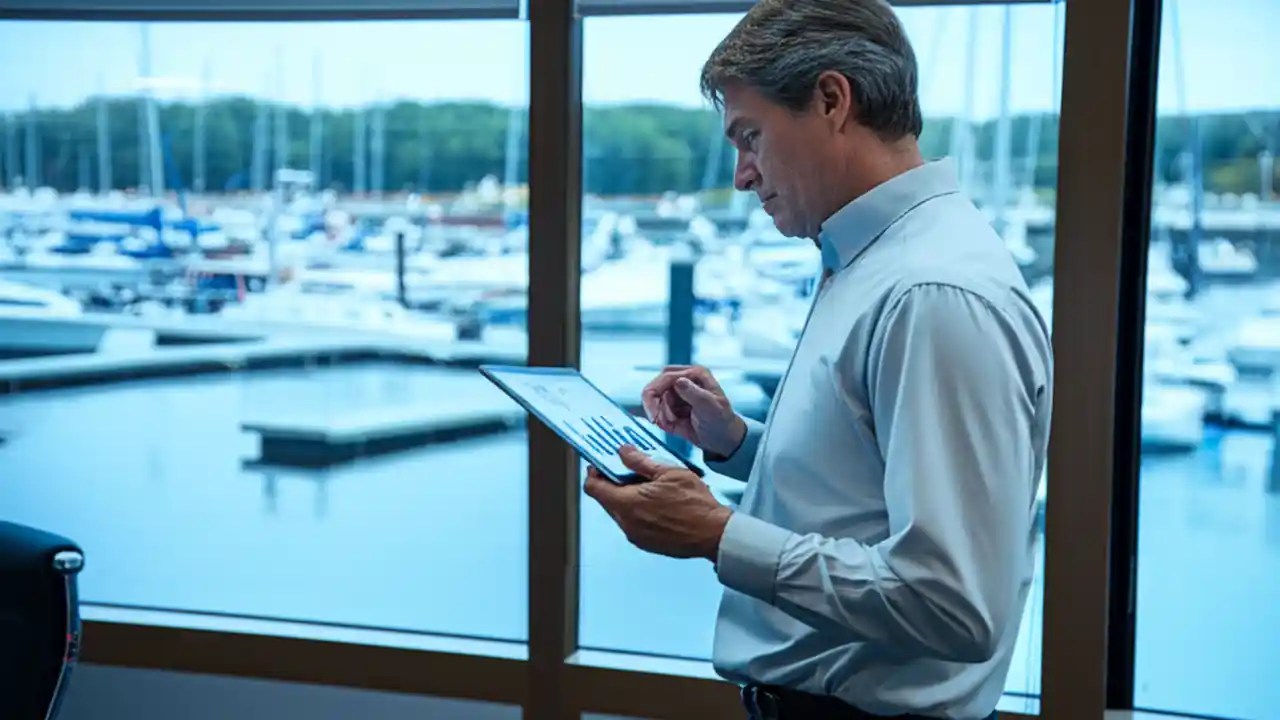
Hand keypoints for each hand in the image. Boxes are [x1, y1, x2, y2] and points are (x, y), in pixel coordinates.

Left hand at [585, 446, 731, 560]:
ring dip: (626, 498)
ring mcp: (636, 536)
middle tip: (627, 470)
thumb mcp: (668, 472)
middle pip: (606, 500)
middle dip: (612, 483)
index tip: (600, 464)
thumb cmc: (695, 504)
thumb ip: (640, 461)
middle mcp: (626, 523)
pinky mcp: (647, 544)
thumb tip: (623, 452)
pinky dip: (637, 512)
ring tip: (647, 486)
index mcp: (627, 503)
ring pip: (620, 512)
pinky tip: (655, 503)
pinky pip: (633, 524)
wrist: (714, 534)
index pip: (593, 488)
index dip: (594, 473)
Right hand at [640, 365, 745, 457]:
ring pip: (654, 402)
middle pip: (655, 387)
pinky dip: (662, 421)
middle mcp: (684, 381)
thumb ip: (693, 393)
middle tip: (656, 420)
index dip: (654, 393)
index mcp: (695, 374)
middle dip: (654, 405)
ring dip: (661, 415)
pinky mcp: (672, 408)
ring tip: (676, 422)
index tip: (653, 414)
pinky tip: (676, 425)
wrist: (724, 440)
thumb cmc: (722, 421)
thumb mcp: (710, 407)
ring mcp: (677, 395)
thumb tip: (678, 381)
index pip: (666, 377)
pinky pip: (658, 413)